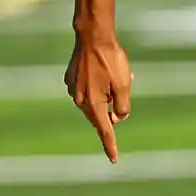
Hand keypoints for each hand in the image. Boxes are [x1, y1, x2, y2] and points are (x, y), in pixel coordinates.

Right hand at [65, 34, 133, 161]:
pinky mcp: (71, 79)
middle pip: (100, 114)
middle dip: (113, 106)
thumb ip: (122, 107)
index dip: (111, 145)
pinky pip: (87, 89)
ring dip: (106, 93)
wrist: (92, 36)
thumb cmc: (110, 60)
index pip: (105, 130)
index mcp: (93, 104)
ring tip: (114, 73)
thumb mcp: (124, 85)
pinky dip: (97, 85)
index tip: (114, 159)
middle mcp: (79, 100)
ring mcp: (73, 89)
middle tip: (125, 82)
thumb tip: (116, 118)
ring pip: (94, 101)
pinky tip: (102, 68)